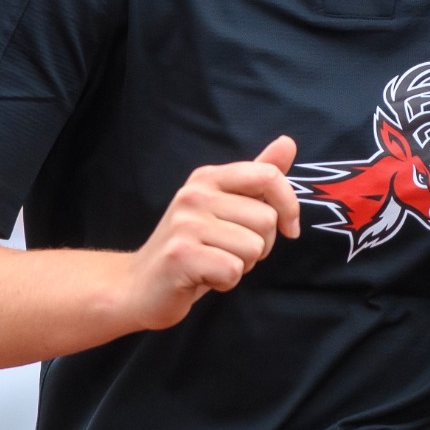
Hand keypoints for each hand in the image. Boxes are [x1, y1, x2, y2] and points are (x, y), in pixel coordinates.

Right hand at [125, 137, 301, 330]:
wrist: (140, 286)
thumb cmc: (192, 247)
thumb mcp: (225, 207)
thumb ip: (257, 177)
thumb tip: (288, 142)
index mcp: (208, 177)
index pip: (267, 175)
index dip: (289, 205)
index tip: (288, 228)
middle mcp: (195, 194)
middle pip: (267, 219)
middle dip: (260, 245)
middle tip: (228, 251)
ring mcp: (185, 223)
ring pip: (254, 248)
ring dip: (242, 265)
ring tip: (214, 263)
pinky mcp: (181, 255)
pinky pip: (234, 270)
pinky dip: (226, 282)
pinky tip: (204, 277)